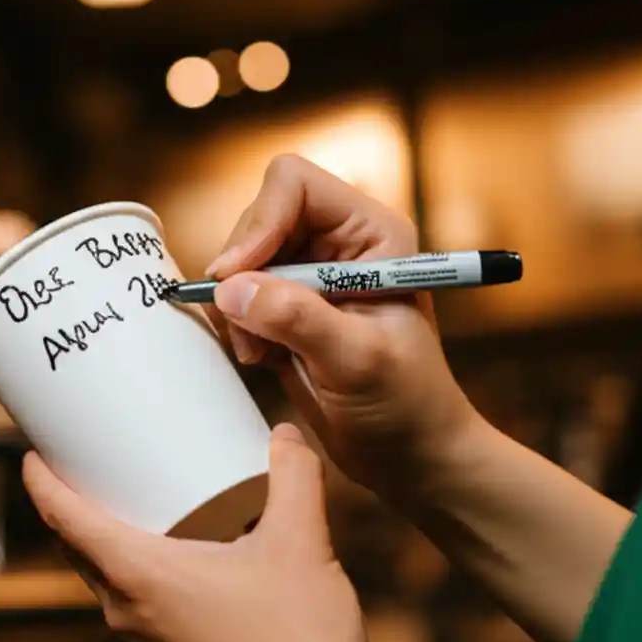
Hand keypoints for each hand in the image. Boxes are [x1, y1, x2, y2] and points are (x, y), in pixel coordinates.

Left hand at [24, 424, 368, 641]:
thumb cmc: (296, 641)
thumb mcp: (302, 544)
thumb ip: (295, 479)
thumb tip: (284, 431)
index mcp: (140, 575)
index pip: (64, 520)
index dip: (40, 481)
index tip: (32, 450)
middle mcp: (128, 607)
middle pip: (74, 544)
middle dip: (67, 500)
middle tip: (79, 456)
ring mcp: (144, 632)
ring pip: (99, 571)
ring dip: (97, 531)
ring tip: (121, 491)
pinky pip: (124, 592)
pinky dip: (124, 558)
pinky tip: (163, 541)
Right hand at [204, 154, 477, 498]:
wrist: (410, 456)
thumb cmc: (406, 406)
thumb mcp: (357, 360)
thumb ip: (297, 318)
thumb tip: (231, 288)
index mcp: (371, 234)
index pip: (293, 184)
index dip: (259, 222)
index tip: (237, 274)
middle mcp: (337, 244)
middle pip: (256, 220)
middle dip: (243, 273)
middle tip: (250, 329)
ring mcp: (308, 277)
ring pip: (239, 261)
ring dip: (237, 308)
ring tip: (262, 354)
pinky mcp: (285, 310)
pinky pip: (236, 296)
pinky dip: (237, 327)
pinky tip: (264, 360)